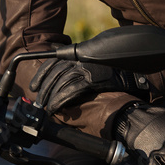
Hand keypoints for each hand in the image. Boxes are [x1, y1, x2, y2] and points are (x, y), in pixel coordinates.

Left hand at [29, 59, 146, 114]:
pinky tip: (55, 108)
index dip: (41, 74)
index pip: (53, 61)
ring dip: (51, 97)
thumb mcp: (90, 73)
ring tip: (47, 108)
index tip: (34, 86)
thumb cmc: (111, 84)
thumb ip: (74, 75)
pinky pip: (70, 90)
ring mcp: (86, 69)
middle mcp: (82, 60)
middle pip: (55, 72)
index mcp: (79, 56)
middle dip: (44, 88)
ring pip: (61, 82)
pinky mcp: (91, 80)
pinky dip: (60, 100)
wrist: (129, 86)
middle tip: (39, 102)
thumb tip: (57, 83)